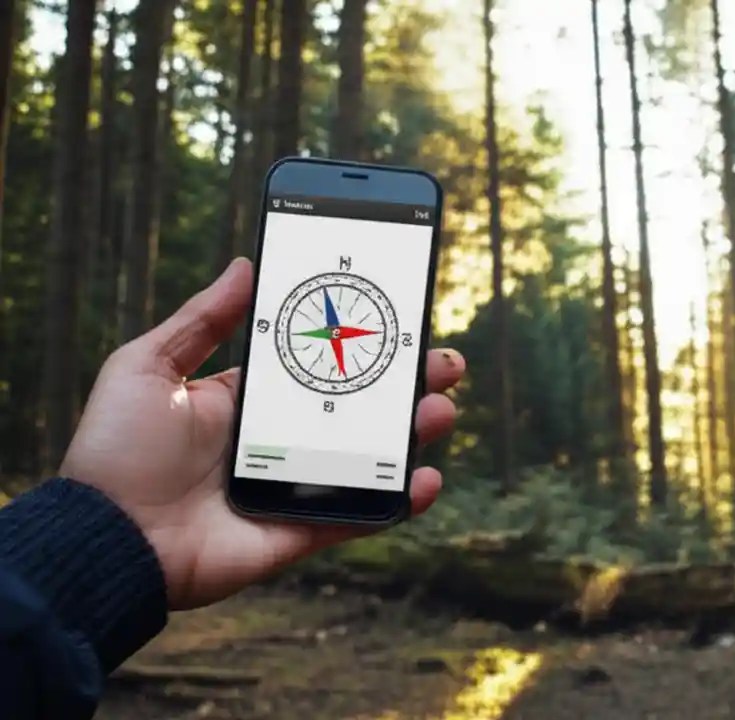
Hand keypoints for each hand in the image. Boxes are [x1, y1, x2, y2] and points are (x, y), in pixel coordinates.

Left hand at [60, 258, 464, 609]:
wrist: (102, 536)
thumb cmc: (115, 450)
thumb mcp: (146, 366)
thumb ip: (201, 320)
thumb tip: (245, 264)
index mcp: (245, 399)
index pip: (318, 363)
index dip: (360, 343)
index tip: (398, 317)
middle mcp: (278, 440)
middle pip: (359, 406)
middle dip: (406, 382)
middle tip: (443, 362)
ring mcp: (295, 485)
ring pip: (371, 456)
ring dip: (414, 432)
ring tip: (440, 409)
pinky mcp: (301, 530)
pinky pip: (361, 515)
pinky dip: (400, 502)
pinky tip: (427, 479)